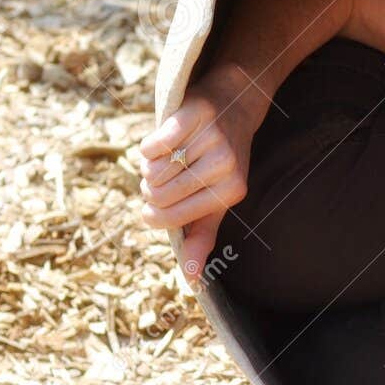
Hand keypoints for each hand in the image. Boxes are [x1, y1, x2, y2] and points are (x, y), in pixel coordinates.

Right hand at [137, 61, 265, 284]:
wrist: (237, 103)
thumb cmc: (223, 159)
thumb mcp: (217, 199)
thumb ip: (203, 236)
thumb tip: (193, 281)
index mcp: (231, 192)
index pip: (169, 218)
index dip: (151, 213)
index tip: (153, 205)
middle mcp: (225, 166)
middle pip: (157, 193)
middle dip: (149, 187)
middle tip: (162, 175)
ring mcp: (211, 140)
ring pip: (151, 169)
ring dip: (148, 166)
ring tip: (167, 157)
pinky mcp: (194, 115)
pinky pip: (151, 144)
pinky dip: (148, 145)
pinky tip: (165, 140)